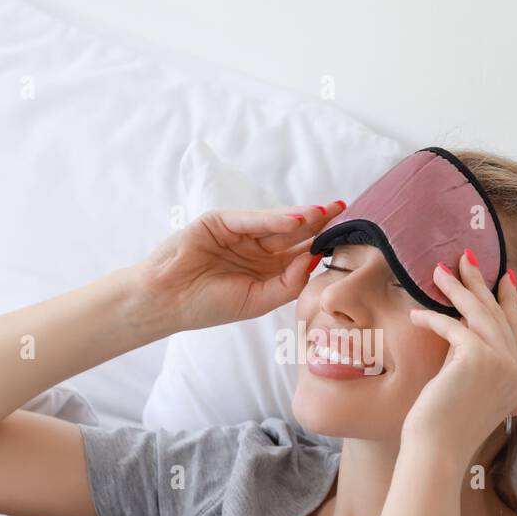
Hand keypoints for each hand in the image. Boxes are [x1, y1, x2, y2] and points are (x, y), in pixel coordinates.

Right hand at [137, 202, 344, 331]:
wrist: (167, 302)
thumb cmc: (209, 305)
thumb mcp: (258, 300)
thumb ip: (288, 283)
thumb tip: (315, 260)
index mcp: (267, 269)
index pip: (301, 253)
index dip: (323, 244)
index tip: (349, 237)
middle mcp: (256, 248)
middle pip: (294, 232)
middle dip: (318, 221)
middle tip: (343, 210)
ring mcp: (239, 233)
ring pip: (276, 223)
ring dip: (301, 217)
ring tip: (325, 211)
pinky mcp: (220, 221)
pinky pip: (252, 220)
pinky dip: (273, 219)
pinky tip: (296, 219)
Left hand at [402, 251, 516, 465]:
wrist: (438, 450)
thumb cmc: (443, 427)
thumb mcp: (468, 389)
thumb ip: (473, 362)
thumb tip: (459, 330)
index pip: (515, 329)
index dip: (508, 301)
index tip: (504, 277)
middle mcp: (516, 368)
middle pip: (498, 314)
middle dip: (481, 283)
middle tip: (467, 257)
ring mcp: (502, 362)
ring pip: (479, 314)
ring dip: (458, 288)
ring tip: (439, 269)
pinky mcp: (479, 357)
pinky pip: (454, 327)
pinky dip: (433, 319)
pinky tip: (416, 315)